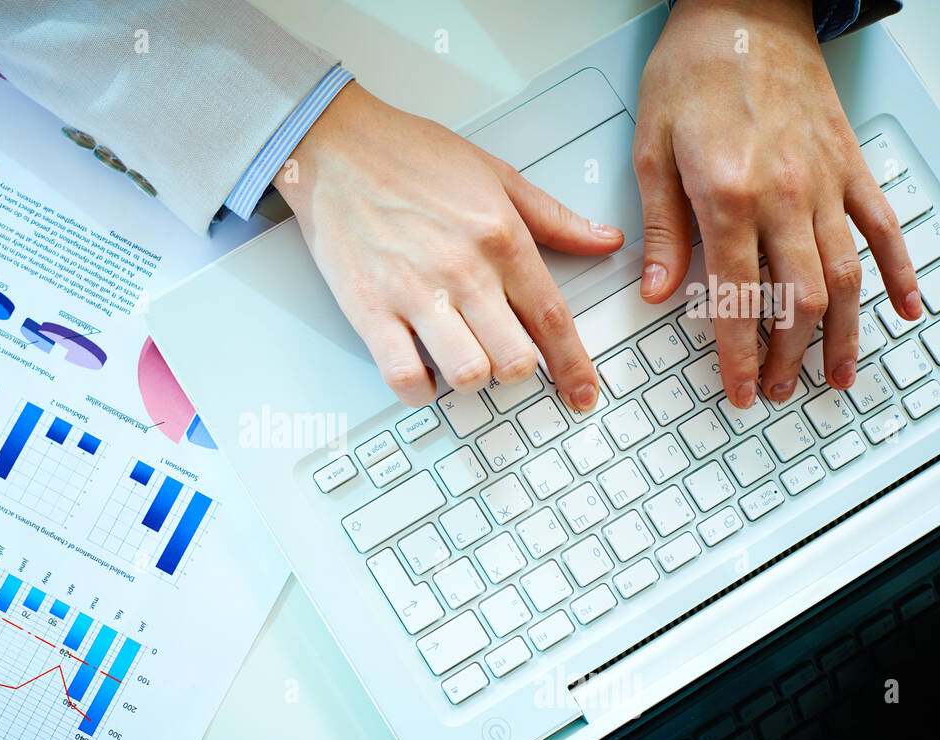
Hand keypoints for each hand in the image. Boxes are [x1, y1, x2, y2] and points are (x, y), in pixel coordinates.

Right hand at [275, 81, 624, 410]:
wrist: (335, 145)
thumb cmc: (408, 156)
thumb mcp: (495, 175)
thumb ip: (553, 217)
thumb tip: (603, 241)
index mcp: (500, 236)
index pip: (552, 317)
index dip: (574, 366)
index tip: (582, 394)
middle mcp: (463, 269)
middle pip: (515, 359)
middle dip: (517, 370)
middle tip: (503, 357)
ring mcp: (414, 293)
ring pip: (467, 374)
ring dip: (470, 378)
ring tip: (460, 359)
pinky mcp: (369, 310)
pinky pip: (403, 376)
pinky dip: (418, 389)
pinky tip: (420, 373)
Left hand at [634, 0, 921, 408]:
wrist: (745, 9)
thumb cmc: (694, 71)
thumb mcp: (650, 149)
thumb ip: (659, 228)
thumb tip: (655, 291)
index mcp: (728, 195)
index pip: (734, 297)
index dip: (738, 353)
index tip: (739, 388)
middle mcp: (786, 194)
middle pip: (797, 298)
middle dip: (788, 354)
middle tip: (779, 390)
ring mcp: (827, 181)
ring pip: (845, 275)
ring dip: (841, 332)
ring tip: (835, 375)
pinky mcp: (851, 166)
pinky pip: (884, 228)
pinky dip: (899, 272)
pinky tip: (904, 309)